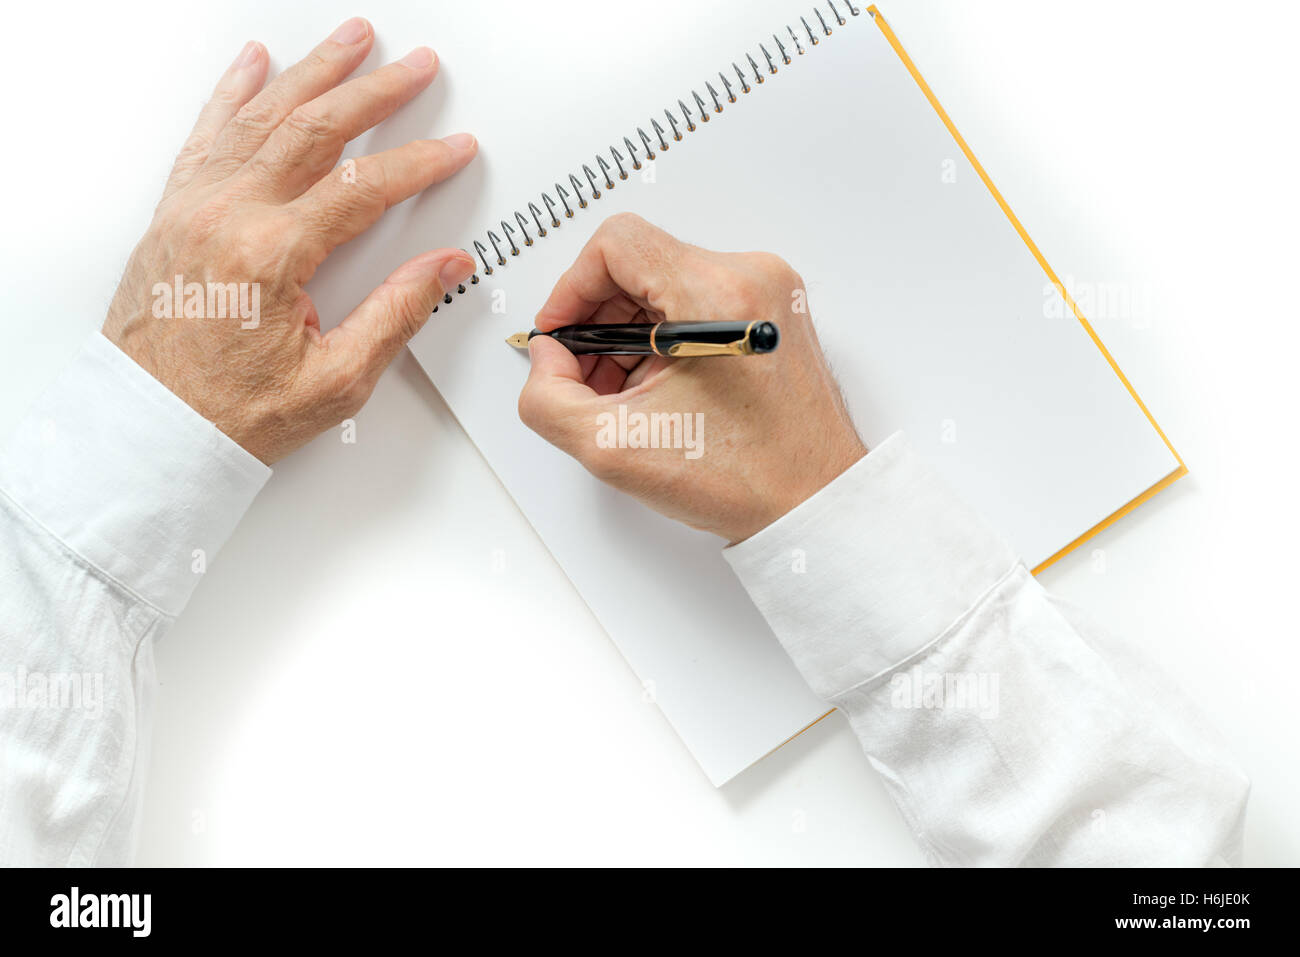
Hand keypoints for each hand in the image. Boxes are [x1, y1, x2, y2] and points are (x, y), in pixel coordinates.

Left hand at [101, 18, 477, 463]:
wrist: (153, 427)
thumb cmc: (231, 411)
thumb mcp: (335, 380)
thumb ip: (396, 314)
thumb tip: (444, 268)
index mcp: (268, 255)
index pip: (361, 186)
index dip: (418, 162)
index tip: (453, 148)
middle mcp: (224, 217)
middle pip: (313, 130)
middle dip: (373, 91)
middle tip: (415, 66)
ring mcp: (193, 208)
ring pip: (261, 116)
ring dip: (312, 72)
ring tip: (352, 42)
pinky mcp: (174, 213)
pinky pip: (208, 134)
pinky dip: (233, 92)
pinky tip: (254, 64)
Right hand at [517, 213, 865, 543]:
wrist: (815, 501)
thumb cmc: (746, 479)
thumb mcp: (615, 448)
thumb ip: (548, 398)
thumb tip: (546, 359)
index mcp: (717, 295)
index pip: (617, 244)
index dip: (571, 288)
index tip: (561, 332)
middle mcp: (750, 279)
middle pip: (639, 262)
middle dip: (597, 320)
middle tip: (584, 374)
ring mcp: (767, 293)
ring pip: (665, 284)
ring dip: (628, 333)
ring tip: (625, 393)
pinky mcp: (772, 313)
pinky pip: (696, 304)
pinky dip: (663, 339)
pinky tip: (658, 388)